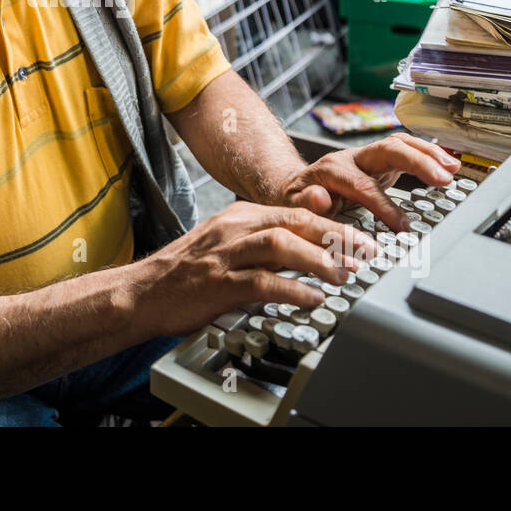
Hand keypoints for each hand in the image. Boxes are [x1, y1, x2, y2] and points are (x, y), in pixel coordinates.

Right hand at [132, 201, 380, 337]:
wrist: (143, 291)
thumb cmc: (186, 273)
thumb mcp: (228, 247)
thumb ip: (264, 245)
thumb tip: (309, 252)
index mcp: (240, 217)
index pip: (296, 213)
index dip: (335, 225)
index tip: (363, 239)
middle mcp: (235, 229)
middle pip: (295, 222)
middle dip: (337, 237)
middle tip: (368, 253)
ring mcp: (225, 255)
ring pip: (280, 245)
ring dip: (319, 260)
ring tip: (346, 275)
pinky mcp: (217, 283)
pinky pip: (261, 282)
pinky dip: (291, 289)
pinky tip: (311, 298)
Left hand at [279, 132, 460, 231]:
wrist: (294, 188)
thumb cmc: (294, 201)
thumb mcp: (291, 206)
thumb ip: (305, 204)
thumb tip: (321, 198)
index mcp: (332, 170)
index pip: (364, 185)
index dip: (384, 205)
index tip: (402, 227)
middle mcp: (353, 158)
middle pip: (388, 150)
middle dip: (417, 162)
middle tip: (443, 179)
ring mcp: (368, 158)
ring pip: (401, 144)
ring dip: (428, 154)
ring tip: (453, 169)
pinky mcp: (381, 163)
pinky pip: (407, 152)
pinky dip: (428, 155)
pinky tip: (448, 164)